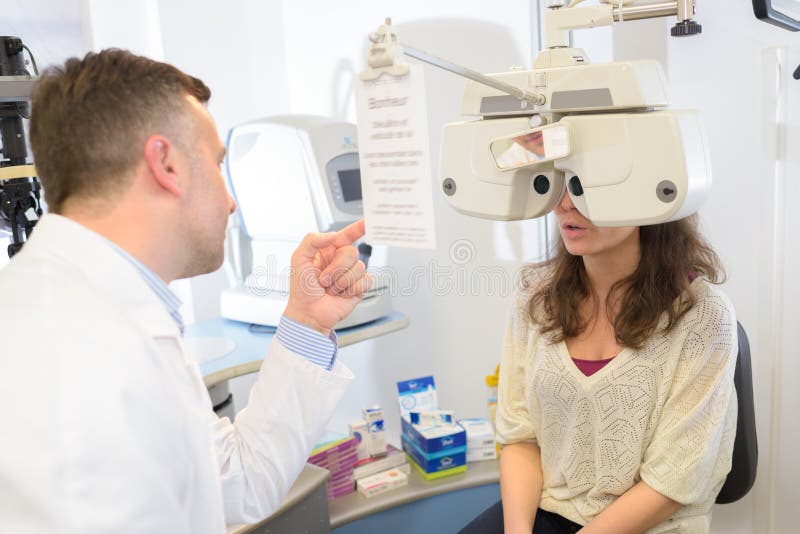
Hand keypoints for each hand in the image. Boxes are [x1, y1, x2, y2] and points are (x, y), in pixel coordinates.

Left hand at [283, 219, 372, 336]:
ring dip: (341, 281)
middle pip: (352, 252)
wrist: (309, 314)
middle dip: (336, 268)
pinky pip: (366, 280)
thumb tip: (333, 234)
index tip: (368, 221)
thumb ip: (312, 240)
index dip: (358, 227)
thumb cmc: (301, 290)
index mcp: (328, 251)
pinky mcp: (359, 287)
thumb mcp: (298, 259)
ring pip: (359, 267)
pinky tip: (342, 294)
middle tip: (324, 279)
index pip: (346, 235)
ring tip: (331, 289)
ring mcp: (351, 274)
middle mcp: (341, 261)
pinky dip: (352, 289)